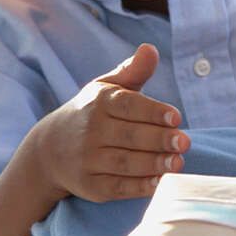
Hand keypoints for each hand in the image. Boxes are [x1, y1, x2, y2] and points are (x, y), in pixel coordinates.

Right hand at [37, 44, 187, 201]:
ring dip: (153, 164)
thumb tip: (150, 49)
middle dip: (159, 140)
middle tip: (185, 143)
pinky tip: (160, 182)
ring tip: (178, 162)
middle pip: (130, 136)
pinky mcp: (90, 185)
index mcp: (99, 103)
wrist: (49, 150)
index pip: (128, 106)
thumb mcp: (106, 88)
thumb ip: (133, 71)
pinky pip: (118, 187)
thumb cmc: (91, 113)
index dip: (153, 111)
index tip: (176, 117)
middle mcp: (91, 131)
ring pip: (125, 163)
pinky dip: (139, 186)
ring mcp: (88, 160)